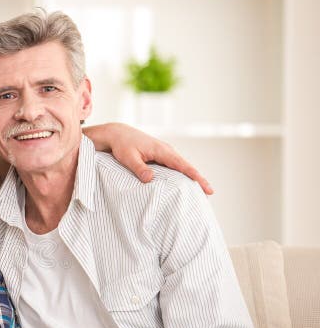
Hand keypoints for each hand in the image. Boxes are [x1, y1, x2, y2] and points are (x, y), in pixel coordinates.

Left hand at [95, 122, 212, 194]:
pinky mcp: (160, 156)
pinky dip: (181, 174)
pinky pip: (174, 166)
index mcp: (162, 150)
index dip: (195, 176)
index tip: (206, 187)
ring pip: (181, 167)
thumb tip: (150, 179)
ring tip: (200, 191)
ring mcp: (165, 153)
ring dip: (190, 177)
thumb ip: (139, 168)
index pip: (183, 165)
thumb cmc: (122, 145)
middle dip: (198, 179)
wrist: (118, 134)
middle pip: (186, 166)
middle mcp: (167, 151)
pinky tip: (183, 184)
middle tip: (209, 193)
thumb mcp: (128, 158)